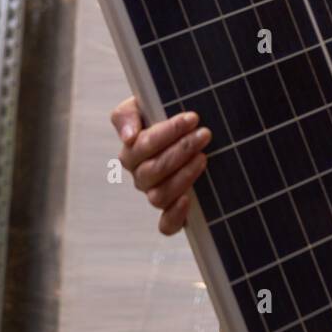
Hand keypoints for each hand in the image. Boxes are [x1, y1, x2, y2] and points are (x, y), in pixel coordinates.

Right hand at [110, 97, 212, 234]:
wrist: (189, 132)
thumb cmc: (163, 117)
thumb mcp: (143, 106)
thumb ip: (127, 115)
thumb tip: (128, 137)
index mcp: (132, 153)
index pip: (142, 146)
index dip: (167, 132)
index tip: (192, 118)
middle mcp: (141, 176)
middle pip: (152, 170)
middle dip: (180, 150)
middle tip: (204, 134)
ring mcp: (156, 194)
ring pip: (159, 195)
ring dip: (183, 176)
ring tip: (204, 157)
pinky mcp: (173, 212)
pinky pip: (166, 225)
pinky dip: (174, 216)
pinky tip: (188, 199)